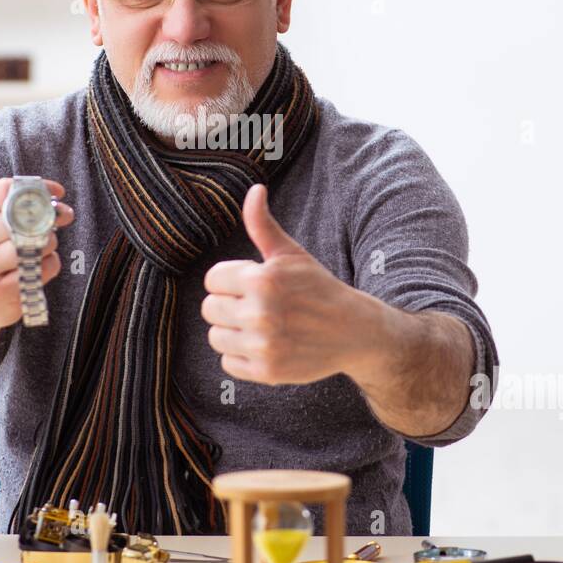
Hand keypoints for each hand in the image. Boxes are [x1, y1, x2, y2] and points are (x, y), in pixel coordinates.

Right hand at [0, 177, 74, 330]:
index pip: (5, 189)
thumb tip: (61, 208)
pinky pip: (39, 269)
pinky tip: (38, 267)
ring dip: (48, 244)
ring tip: (42, 248)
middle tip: (51, 227)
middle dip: (46, 221)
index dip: (38, 189)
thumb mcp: (0, 221)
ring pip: (32, 245)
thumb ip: (30, 205)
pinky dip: (49, 265)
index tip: (54, 195)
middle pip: (21, 218)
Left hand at [201, 183, 358, 384]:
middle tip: (258, 306)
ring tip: (262, 327)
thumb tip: (254, 189)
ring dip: (233, 332)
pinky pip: (228, 363)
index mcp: (262, 279)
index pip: (212, 280)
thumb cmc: (318, 287)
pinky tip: (266, 346)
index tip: (254, 285)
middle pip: (209, 308)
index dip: (231, 280)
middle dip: (229, 305)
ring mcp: (264, 345)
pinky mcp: (267, 372)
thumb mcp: (291, 254)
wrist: (354, 331)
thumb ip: (263, 225)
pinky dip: (242, 357)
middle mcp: (260, 313)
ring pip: (215, 336)